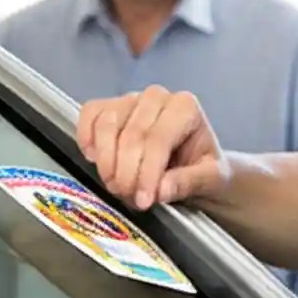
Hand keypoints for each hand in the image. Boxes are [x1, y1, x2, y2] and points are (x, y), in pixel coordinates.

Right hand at [78, 86, 227, 210]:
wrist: (196, 163)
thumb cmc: (204, 168)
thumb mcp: (210, 180)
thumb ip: (187, 183)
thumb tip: (160, 189)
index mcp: (186, 108)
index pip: (158, 139)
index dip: (147, 173)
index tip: (144, 200)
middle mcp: (158, 97)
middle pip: (131, 134)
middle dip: (126, 172)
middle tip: (128, 197)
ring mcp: (131, 99)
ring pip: (107, 123)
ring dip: (106, 159)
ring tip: (115, 185)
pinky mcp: (111, 107)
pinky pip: (91, 113)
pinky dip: (87, 136)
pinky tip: (94, 159)